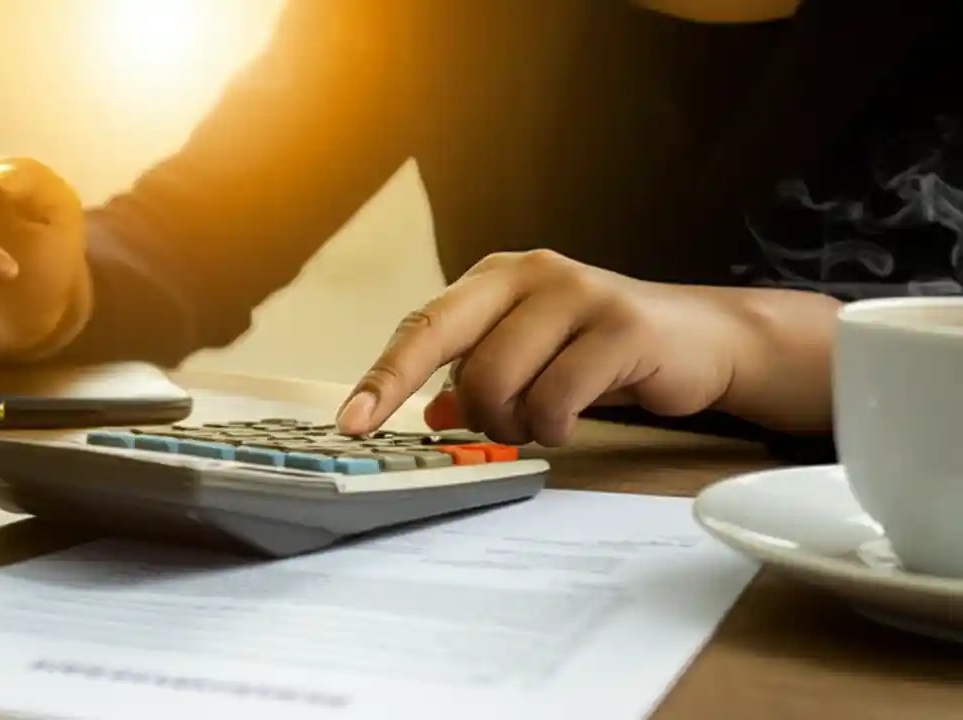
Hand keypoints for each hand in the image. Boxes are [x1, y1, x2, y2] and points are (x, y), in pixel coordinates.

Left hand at [335, 250, 758, 445]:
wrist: (700, 339)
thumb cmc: (600, 351)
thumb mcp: (531, 357)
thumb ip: (477, 375)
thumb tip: (430, 411)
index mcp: (496, 276)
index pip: (423, 324)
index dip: (384, 376)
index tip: (353, 420)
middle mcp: (531, 272)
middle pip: (450, 342)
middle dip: (447, 400)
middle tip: (471, 429)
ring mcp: (577, 294)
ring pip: (499, 380)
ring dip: (512, 423)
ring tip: (538, 421)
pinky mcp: (621, 327)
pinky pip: (554, 398)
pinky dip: (553, 426)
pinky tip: (570, 421)